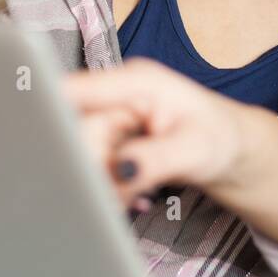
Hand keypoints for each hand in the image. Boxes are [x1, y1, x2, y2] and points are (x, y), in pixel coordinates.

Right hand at [63, 58, 248, 208]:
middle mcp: (113, 96)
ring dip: (103, 184)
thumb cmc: (219, 140)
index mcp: (134, 82)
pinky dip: (108, 189)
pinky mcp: (106, 141)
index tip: (55, 153)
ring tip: (141, 194)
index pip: (73, 90)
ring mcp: (108, 119)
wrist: (227, 150)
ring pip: (78, 156)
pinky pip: (90, 168)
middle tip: (131, 188)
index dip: (50, 114)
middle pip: (71, 131)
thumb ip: (158, 159)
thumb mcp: (197, 150)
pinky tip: (135, 194)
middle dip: (94, 168)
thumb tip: (121, 171)